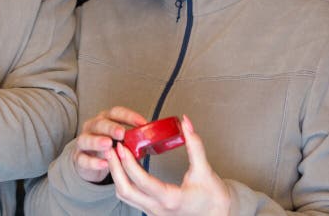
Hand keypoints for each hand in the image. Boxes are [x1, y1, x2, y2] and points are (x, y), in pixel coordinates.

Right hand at [73, 106, 146, 183]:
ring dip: (97, 141)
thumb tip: (152, 142)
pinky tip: (104, 164)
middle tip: (122, 133)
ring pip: (86, 139)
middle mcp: (92, 127)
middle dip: (111, 127)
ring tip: (108, 145)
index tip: (143, 123)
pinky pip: (83, 159)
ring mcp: (84, 142)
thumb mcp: (121, 142)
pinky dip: (93, 162)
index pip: (116, 113)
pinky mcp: (78, 157)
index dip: (129, 116)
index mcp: (105, 120)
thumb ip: (133, 141)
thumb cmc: (110, 148)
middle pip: (100, 124)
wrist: (90, 162)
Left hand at [107, 115, 229, 215]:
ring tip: (113, 155)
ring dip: (116, 176)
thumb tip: (186, 123)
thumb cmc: (214, 197)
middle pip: (126, 191)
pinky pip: (131, 198)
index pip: (143, 181)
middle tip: (110, 148)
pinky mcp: (153, 210)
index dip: (129, 163)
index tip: (122, 147)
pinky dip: (123, 182)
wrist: (219, 215)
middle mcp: (159, 208)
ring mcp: (154, 212)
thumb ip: (195, 145)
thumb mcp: (205, 170)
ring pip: (125, 197)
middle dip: (115, 169)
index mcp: (171, 199)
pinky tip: (123, 167)